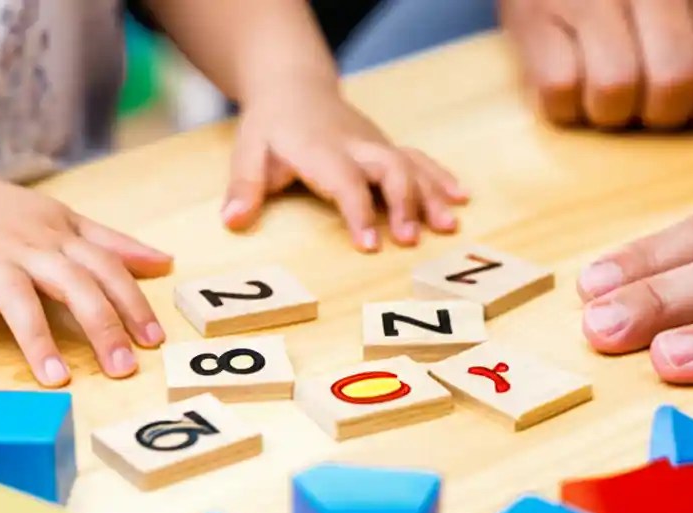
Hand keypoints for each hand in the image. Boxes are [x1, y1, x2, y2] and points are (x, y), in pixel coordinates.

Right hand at [0, 168, 173, 386]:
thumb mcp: (63, 220)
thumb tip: (166, 262)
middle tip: (122, 368)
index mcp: (60, 238)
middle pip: (72, 285)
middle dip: (101, 326)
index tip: (153, 341)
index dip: (132, 303)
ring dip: (37, 340)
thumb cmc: (3, 215)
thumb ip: (112, 244)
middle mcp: (29, 249)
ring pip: (17, 300)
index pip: (106, 269)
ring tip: (57, 380)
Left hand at [221, 83, 467, 251]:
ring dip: (430, 197)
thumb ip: (244, 186)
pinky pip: (420, 160)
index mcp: (320, 149)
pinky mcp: (388, 147)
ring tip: (448, 227)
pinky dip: (441, 179)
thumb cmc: (271, 127)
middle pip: (389, 168)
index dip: (358, 212)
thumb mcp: (248, 151)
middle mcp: (355, 145)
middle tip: (409, 240)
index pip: (345, 181)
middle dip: (402, 204)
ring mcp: (376, 145)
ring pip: (410, 165)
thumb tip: (231, 222)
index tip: (369, 245)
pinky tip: (461, 199)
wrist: (295, 87)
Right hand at [499, 0, 692, 128]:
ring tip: (617, 87)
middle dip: (671, 109)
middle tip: (659, 98)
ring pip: (619, 94)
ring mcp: (585, 0)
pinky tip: (577, 80)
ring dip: (621, 111)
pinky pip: (562, 94)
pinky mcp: (531, 22)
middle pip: (676, 83)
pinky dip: (572, 105)